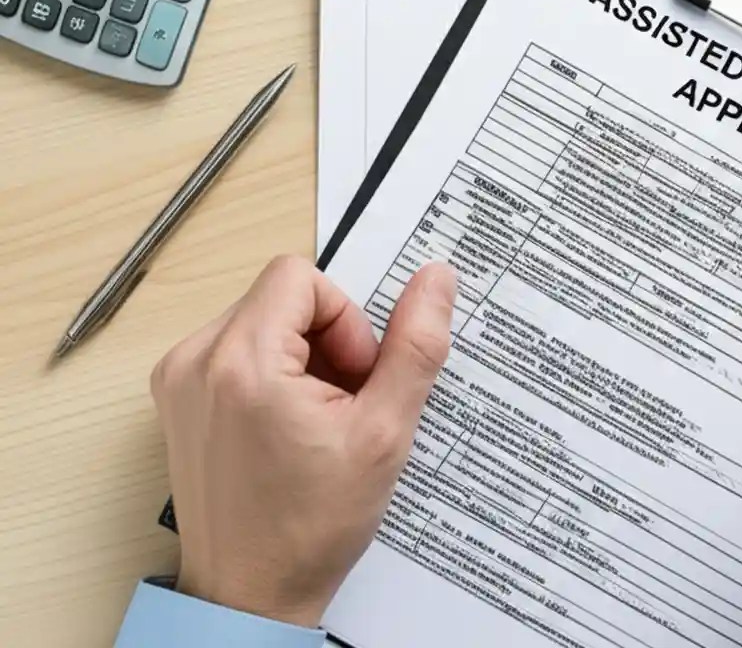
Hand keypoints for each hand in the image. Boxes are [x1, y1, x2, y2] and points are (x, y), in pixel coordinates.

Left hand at [150, 256, 456, 626]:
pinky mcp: (176, 400)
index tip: (357, 378)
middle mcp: (195, 361)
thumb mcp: (384, 433)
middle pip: (280, 298)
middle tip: (345, 406)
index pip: (301, 278)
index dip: (346, 320)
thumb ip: (414, 348)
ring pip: (261, 323)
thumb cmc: (310, 527)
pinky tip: (290, 429)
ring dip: (302, 359)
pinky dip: (272, 376)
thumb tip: (436, 280)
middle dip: (328, 342)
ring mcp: (178, 380)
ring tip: (318, 422)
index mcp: (241, 362)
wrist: (250, 593)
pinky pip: (236, 352)